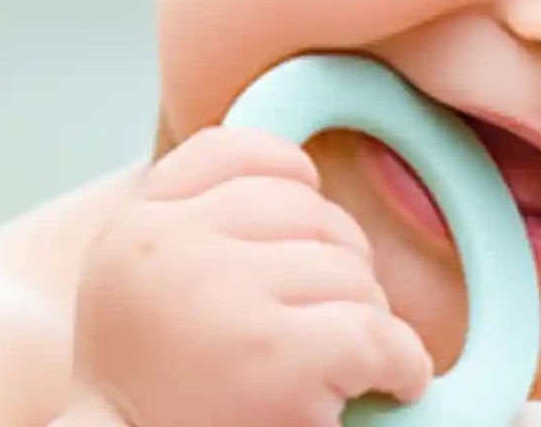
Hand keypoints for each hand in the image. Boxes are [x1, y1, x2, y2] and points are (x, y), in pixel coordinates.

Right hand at [70, 127, 432, 426]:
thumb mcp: (154, 287)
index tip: (302, 225)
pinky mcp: (278, 358)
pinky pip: (380, 333)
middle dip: (334, 266)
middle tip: (312, 329)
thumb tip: (305, 170)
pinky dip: (403, 364)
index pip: (233, 150)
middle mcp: (170, 251)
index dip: (288, 179)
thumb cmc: (165, 389)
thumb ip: (205, 225)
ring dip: (362, 320)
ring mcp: (224, 299)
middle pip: (308, 211)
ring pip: (350, 272)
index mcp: (136, 228)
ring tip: (327, 369)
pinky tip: (392, 384)